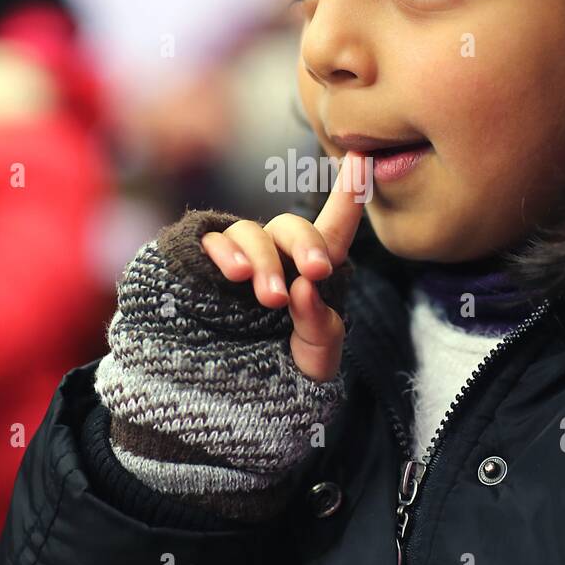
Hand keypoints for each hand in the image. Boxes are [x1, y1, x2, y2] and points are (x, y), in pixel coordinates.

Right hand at [199, 150, 365, 380]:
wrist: (225, 403)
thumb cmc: (279, 377)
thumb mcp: (314, 362)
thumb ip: (320, 327)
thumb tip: (306, 287)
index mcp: (309, 276)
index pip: (333, 232)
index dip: (348, 196)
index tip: (363, 160)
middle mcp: (275, 259)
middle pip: (292, 227)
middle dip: (306, 245)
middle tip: (314, 273)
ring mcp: (238, 261)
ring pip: (252, 233)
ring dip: (265, 261)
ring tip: (269, 297)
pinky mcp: (201, 266)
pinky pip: (212, 242)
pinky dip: (225, 253)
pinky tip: (234, 275)